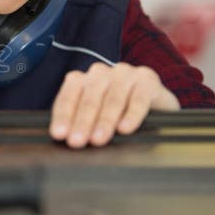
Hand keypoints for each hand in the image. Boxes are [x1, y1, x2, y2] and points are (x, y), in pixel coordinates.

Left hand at [49, 62, 179, 148]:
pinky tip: (125, 128)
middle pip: (89, 98)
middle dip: (82, 122)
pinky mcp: (147, 80)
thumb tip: (66, 141)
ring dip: (104, 121)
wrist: (155, 103)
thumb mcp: (96, 117)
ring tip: (98, 139)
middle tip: (76, 141)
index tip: (59, 134)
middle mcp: (101, 73)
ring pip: (112, 99)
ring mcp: (125, 74)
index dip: (63, 116)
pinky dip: (131, 115)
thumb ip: (80, 123)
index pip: (68, 96)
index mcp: (83, 79)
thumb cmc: (119, 112)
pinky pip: (138, 99)